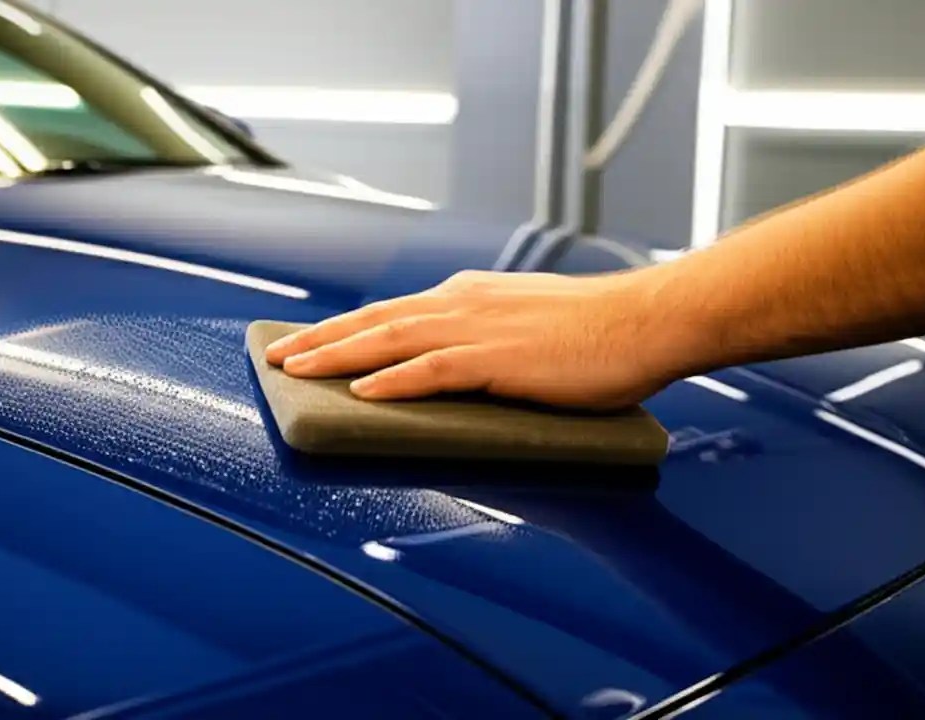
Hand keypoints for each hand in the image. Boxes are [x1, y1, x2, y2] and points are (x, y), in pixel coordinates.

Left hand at [265, 269, 687, 409]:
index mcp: (470, 296)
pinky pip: (432, 370)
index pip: (393, 311)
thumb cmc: (598, 331)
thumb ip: (489, 335)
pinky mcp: (498, 358)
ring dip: (337, 355)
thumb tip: (462, 361)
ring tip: (297, 371)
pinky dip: (393, 380)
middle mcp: (463, 303)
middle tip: (279, 356)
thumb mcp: (529, 324)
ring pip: (389, 339)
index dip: (346, 327)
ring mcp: (478, 328)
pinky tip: (364, 392)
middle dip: (321, 338)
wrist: (645, 321)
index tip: (311, 340)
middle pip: (376, 320)